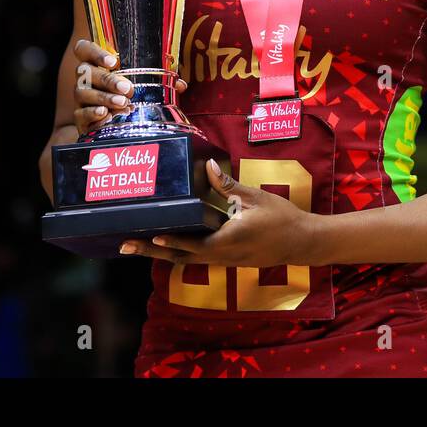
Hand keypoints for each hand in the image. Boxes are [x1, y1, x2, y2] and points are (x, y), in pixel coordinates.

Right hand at [70, 39, 187, 132]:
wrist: (112, 122)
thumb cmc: (127, 95)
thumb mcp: (142, 83)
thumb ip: (159, 79)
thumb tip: (180, 84)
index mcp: (97, 64)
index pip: (84, 49)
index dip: (95, 52)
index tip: (114, 61)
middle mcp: (85, 78)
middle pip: (86, 72)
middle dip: (108, 79)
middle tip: (128, 88)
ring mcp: (81, 97)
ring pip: (83, 92)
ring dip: (104, 97)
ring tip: (122, 103)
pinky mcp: (80, 117)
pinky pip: (81, 114)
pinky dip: (92, 114)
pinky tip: (105, 114)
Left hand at [120, 159, 318, 266]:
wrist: (301, 242)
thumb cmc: (281, 218)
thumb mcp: (254, 198)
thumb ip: (228, 185)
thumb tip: (207, 165)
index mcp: (228, 240)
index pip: (193, 244)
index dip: (171, 241)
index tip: (150, 238)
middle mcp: (222, 255)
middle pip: (180, 257)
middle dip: (151, 252)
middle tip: (124, 246)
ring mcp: (224, 261)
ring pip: (186, 260)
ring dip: (161, 254)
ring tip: (136, 247)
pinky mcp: (227, 260)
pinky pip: (197, 258)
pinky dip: (178, 253)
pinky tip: (165, 246)